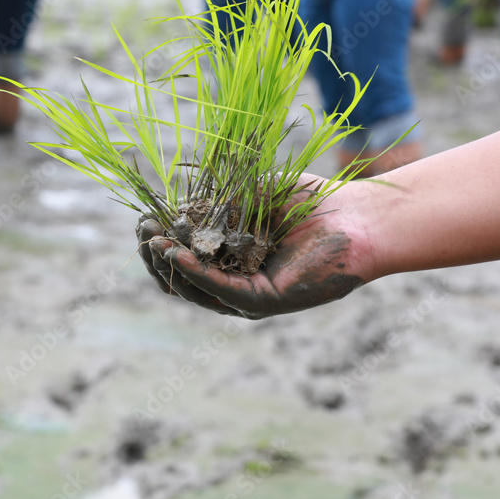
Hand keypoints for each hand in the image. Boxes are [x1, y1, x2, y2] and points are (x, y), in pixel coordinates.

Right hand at [135, 178, 372, 318]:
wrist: (360, 216)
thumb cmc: (312, 202)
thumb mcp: (250, 196)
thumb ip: (214, 206)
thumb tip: (174, 210)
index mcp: (233, 261)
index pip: (184, 259)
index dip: (158, 242)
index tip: (142, 219)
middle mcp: (238, 284)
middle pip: (181, 279)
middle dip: (154, 256)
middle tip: (140, 230)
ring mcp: (249, 297)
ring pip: (195, 289)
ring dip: (167, 265)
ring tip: (149, 240)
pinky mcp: (264, 302)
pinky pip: (220, 290)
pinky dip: (194, 273)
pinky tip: (174, 253)